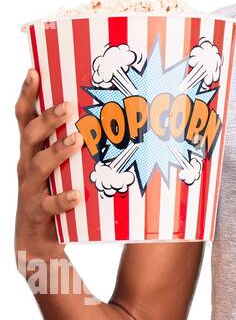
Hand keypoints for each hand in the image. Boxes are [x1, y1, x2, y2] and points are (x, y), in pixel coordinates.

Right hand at [14, 69, 82, 272]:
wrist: (40, 248)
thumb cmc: (60, 197)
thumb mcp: (69, 167)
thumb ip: (84, 145)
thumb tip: (125, 115)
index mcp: (33, 152)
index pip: (25, 118)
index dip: (27, 95)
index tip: (34, 70)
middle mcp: (27, 168)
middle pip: (30, 137)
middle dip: (47, 119)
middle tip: (68, 106)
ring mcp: (30, 192)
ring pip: (37, 168)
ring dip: (57, 152)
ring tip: (78, 141)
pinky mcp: (38, 217)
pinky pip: (48, 207)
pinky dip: (62, 199)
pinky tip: (76, 195)